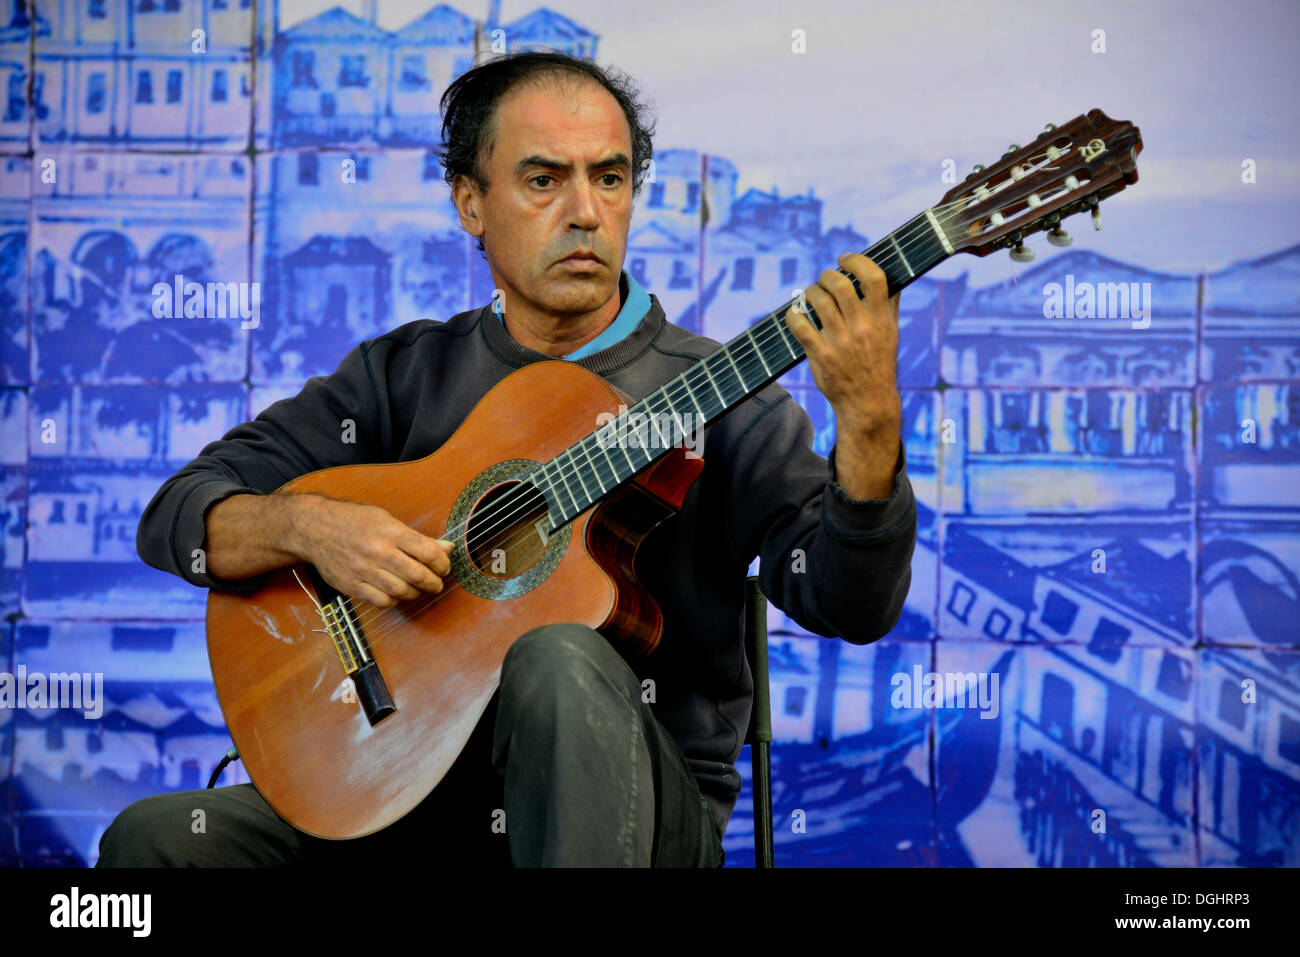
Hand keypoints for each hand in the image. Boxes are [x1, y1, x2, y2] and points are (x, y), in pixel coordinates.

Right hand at [289, 496, 452, 607]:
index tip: (443, 567)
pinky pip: (382, 601)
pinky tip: (396, 593)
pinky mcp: (351, 585)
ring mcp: (363, 570)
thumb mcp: (386, 520)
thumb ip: (417, 537)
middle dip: (433, 583)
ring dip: (415, 593)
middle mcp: (377, 551)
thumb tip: (446, 548)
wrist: (314, 529)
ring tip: (417, 588)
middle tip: (436, 583)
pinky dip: (394, 600)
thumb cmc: (353, 521)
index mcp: (390, 531)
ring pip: (401, 592)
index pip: (428, 552)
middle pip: (417, 575)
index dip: (442, 564)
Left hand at [784, 252, 900, 440]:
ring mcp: (841, 342)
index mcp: (881, 318)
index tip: (844, 259)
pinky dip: (793, 314)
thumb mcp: (891, 333)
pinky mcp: (821, 355)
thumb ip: (890, 304)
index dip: (856, 260)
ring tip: (810, 298)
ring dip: (809, 293)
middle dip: (825, 276)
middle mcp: (862, 328)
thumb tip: (892, 276)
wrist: (867, 402)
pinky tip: (796, 315)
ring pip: (817, 300)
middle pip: (839, 284)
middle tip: (823, 282)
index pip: (874, 277)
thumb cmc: (878, 362)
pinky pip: (799, 324)